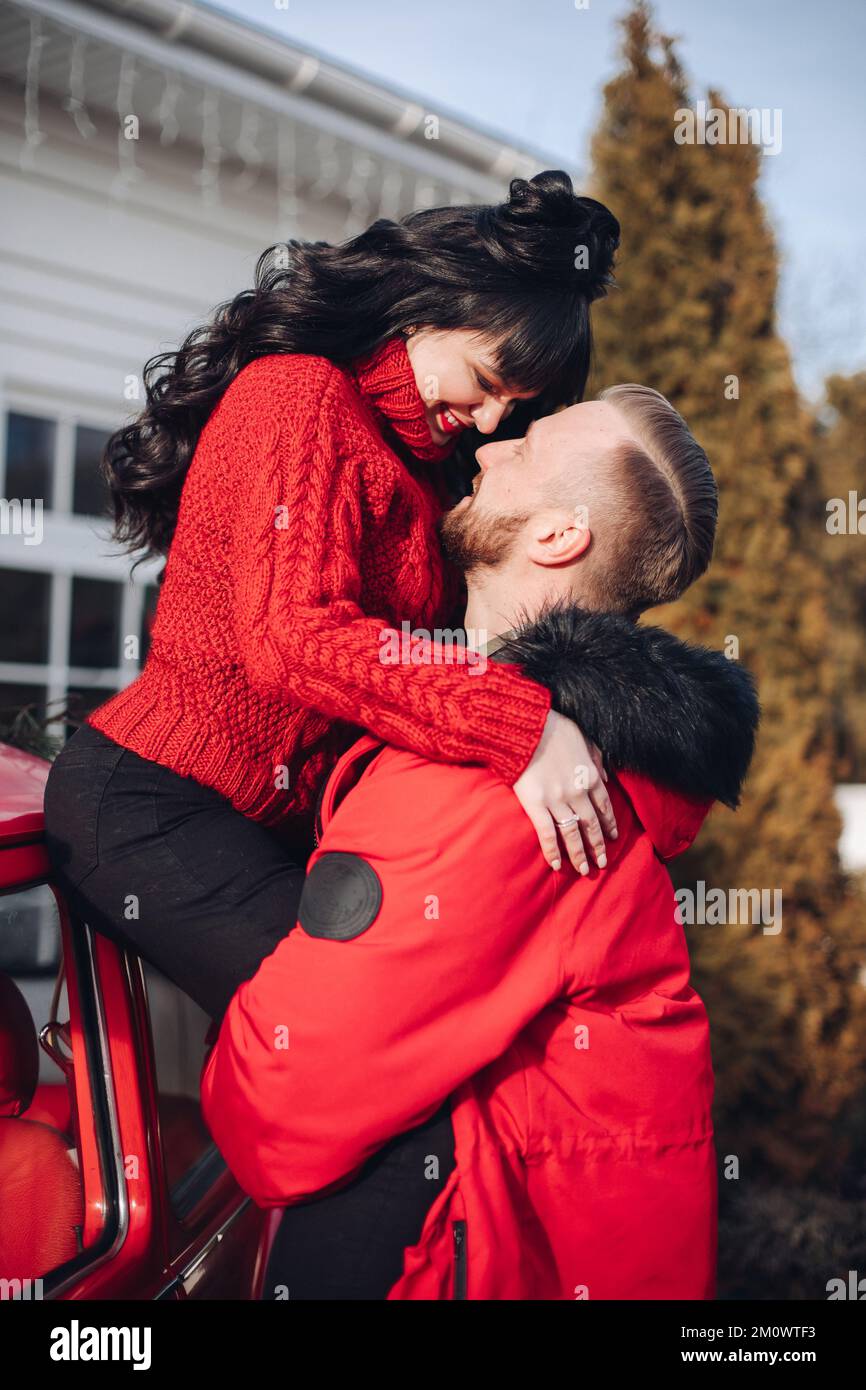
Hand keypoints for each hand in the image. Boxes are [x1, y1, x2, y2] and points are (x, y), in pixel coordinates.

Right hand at [512, 710, 617, 873]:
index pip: (604, 806)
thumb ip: (596, 757)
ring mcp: (557, 801)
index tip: (613, 837)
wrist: (525, 727)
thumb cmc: (552, 727)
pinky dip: (553, 851)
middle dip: (598, 846)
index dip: (609, 823)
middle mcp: (577, 792)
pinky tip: (557, 865)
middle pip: (591, 824)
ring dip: (580, 854)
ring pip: (573, 834)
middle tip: (602, 863)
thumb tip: (605, 776)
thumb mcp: (583, 736)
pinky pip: (547, 834)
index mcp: (589, 775)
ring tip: (585, 871)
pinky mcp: (536, 805)